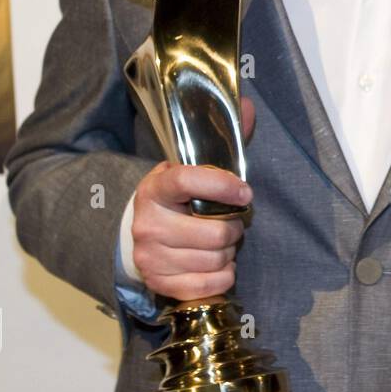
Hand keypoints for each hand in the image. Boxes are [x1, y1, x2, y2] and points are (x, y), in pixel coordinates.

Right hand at [130, 95, 255, 300]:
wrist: (144, 235)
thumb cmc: (181, 201)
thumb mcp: (195, 170)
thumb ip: (224, 141)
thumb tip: (246, 106)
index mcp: (157, 187)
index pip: (189, 180)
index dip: (224, 186)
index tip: (246, 192)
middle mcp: (147, 223)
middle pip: (213, 233)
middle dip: (234, 230)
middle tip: (233, 225)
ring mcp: (150, 256)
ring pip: (214, 259)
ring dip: (228, 253)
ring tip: (221, 244)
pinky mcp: (158, 283)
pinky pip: (208, 285)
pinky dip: (223, 277)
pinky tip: (219, 265)